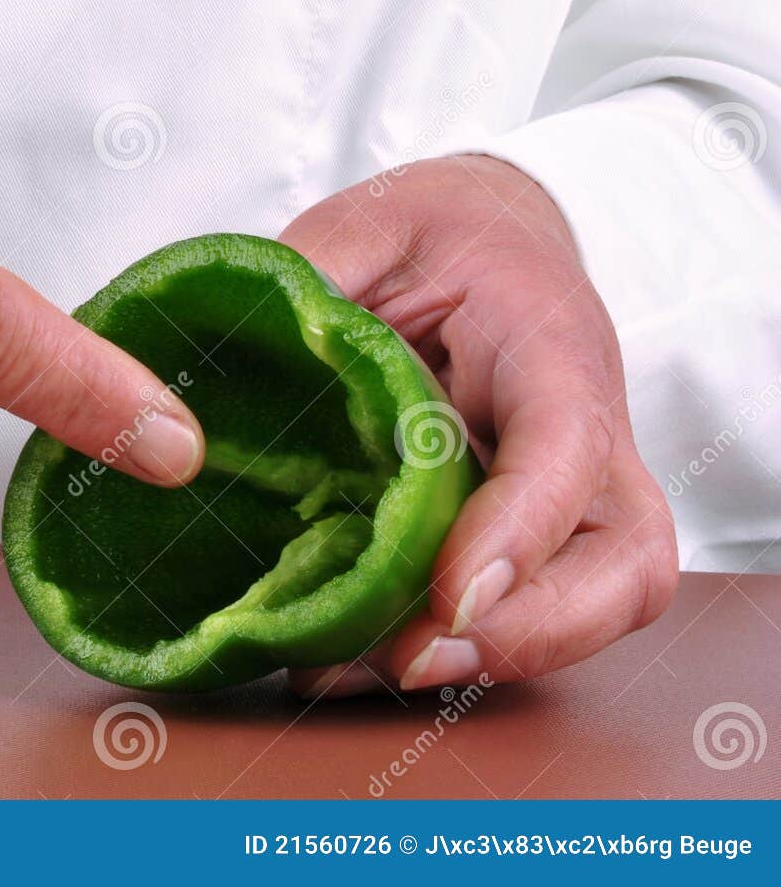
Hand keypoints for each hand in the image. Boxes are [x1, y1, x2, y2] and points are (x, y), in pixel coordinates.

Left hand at [280, 155, 677, 693]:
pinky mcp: (517, 530)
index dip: (522, 530)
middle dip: (531, 631)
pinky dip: (440, 645)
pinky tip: (338, 656)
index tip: (452, 593)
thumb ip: (323, 265)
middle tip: (410, 656)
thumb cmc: (440, 229)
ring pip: (585, 605)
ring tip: (353, 669)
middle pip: (622, 563)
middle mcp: (580, 436)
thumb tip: (263, 334)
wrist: (487, 240)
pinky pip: (513, 608)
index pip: (568, 448)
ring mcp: (561, 496)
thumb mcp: (375, 217)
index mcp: (551, 347)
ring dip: (483, 656)